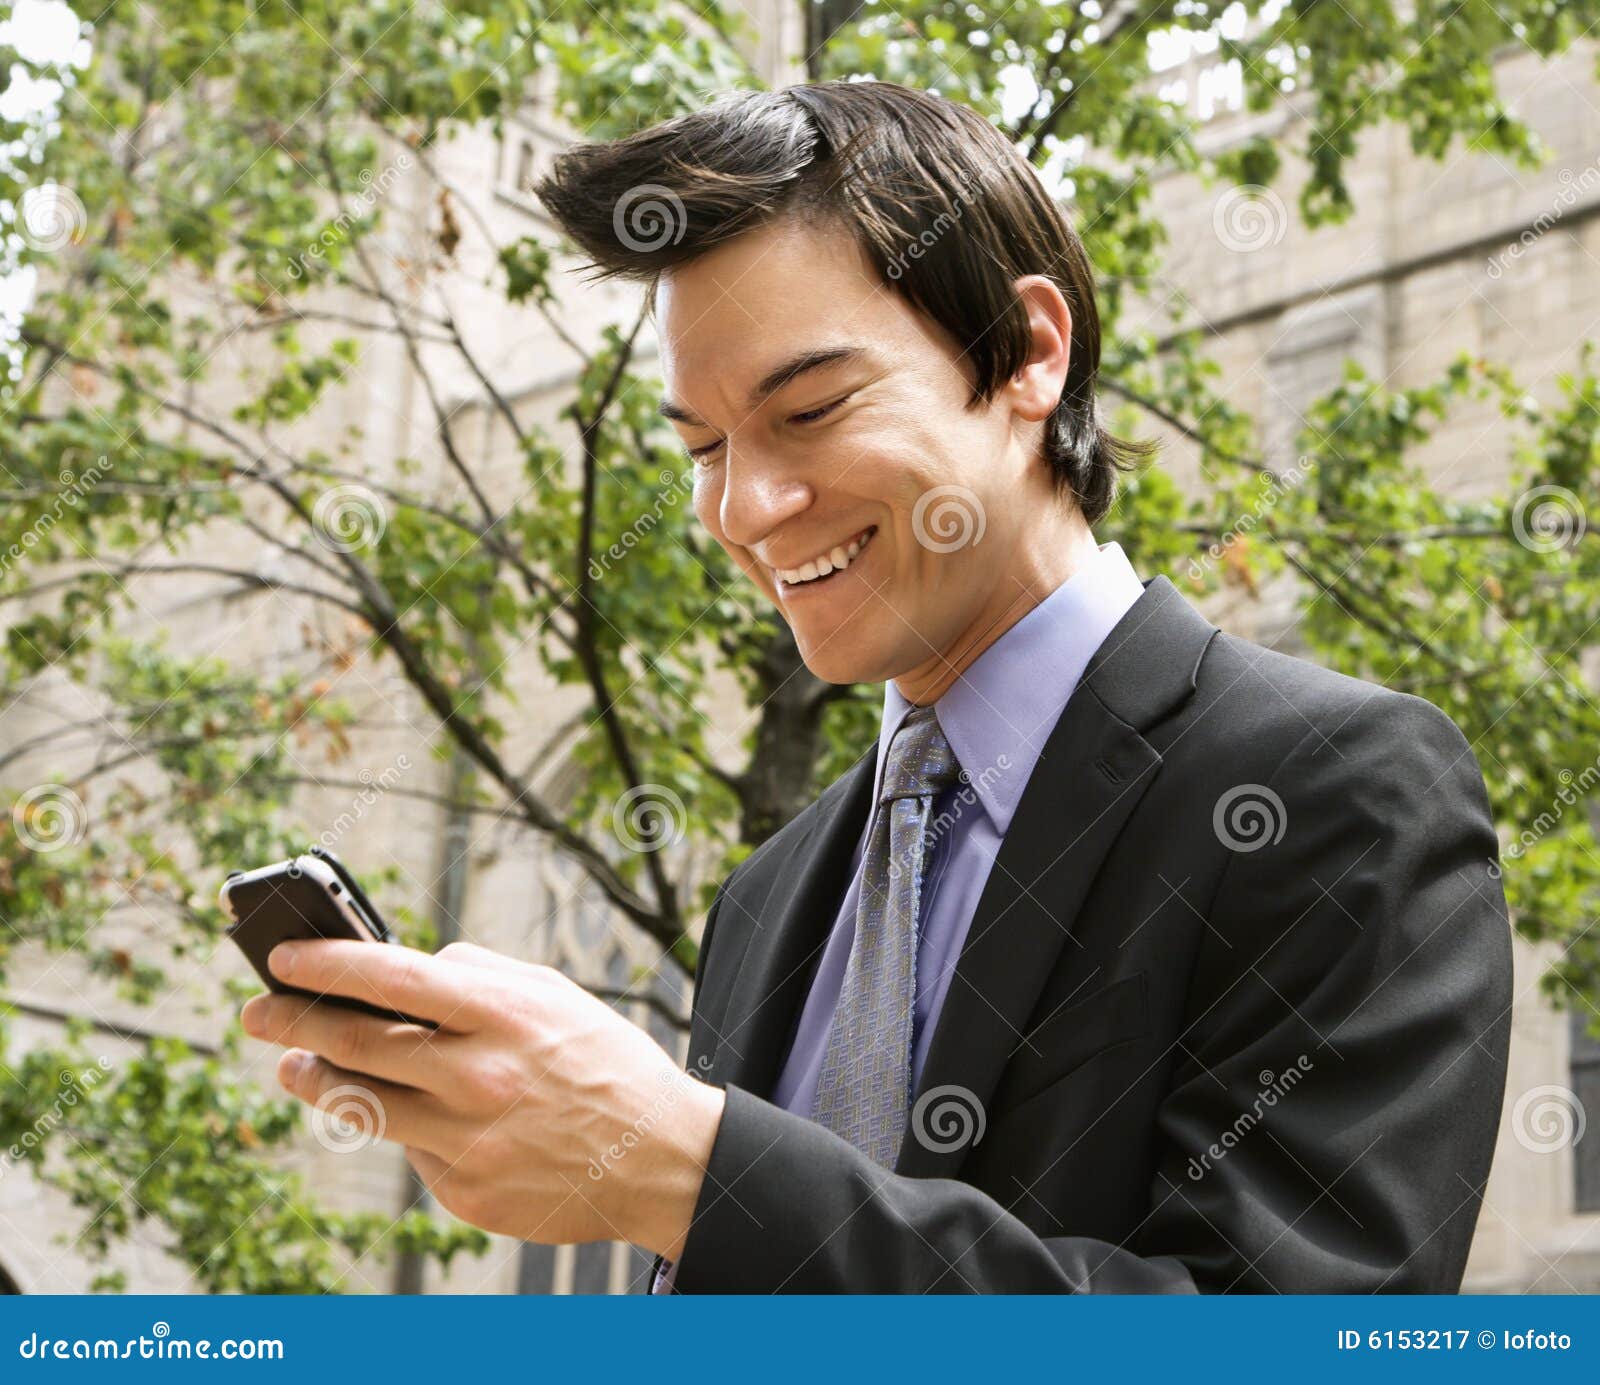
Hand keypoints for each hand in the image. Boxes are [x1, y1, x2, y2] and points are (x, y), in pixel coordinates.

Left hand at [238, 939, 723, 1257]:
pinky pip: (411, 1151)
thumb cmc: (604, 1065)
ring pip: (361, 1105)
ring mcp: (469, 1141)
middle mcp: (479, 1077)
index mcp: (504, 1014)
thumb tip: (409, 964)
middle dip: (292, 1022)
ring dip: (313, 1079)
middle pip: (356, 1043)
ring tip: (293, 1065)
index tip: (283, 956)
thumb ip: (480, 973)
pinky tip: (407, 1114)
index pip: (393, 976)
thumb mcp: (555, 995)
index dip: (328, 964)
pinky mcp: (466, 1191)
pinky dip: (402, 1126)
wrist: (661, 1157)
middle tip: (258, 1012)